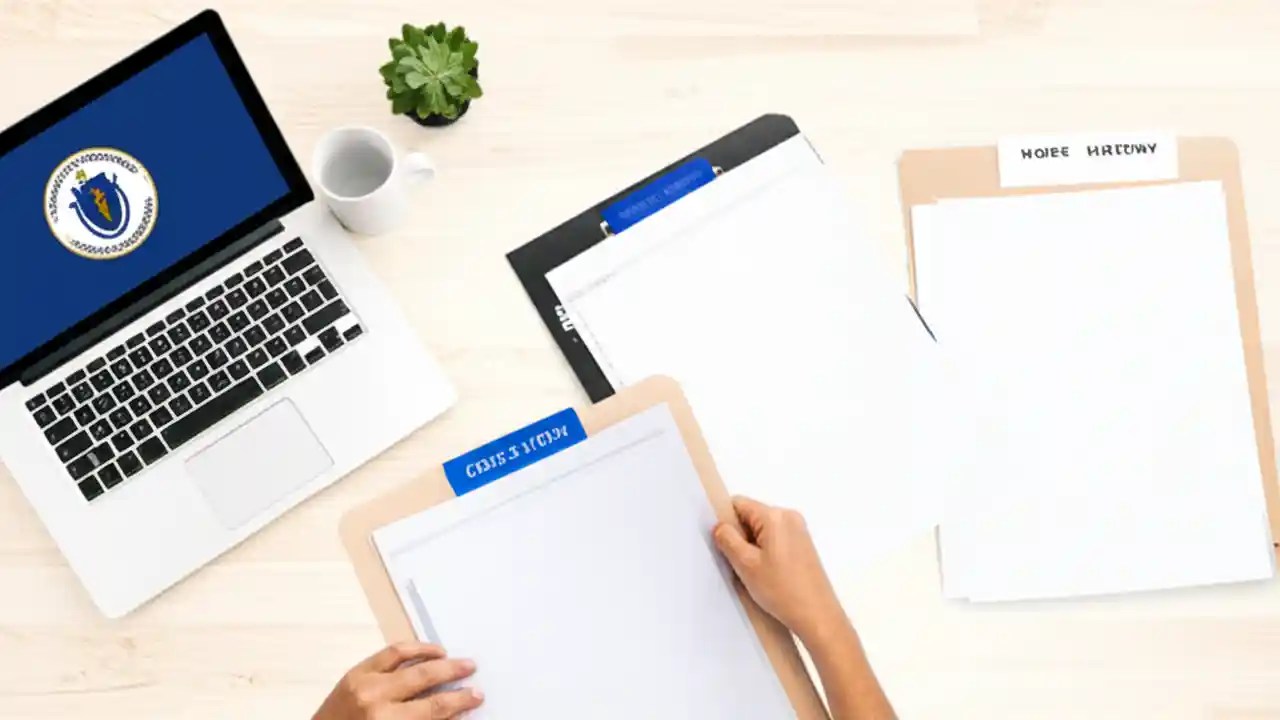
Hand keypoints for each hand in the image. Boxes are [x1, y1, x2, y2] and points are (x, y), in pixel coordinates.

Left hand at [313, 642, 483, 719]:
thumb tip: (452, 712)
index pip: (434, 708)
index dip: (459, 701)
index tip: (477, 695)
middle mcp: (376, 698)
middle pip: (424, 678)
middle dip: (452, 672)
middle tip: (471, 667)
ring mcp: (362, 681)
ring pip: (406, 659)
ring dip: (432, 655)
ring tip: (451, 656)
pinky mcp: (353, 673)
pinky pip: (387, 654)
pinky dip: (409, 649)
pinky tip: (425, 651)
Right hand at [713, 496, 843, 641]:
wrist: (818, 616)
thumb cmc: (781, 589)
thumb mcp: (746, 565)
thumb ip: (727, 539)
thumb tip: (720, 526)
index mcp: (775, 516)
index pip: (739, 504)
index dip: (726, 521)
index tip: (722, 545)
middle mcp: (790, 517)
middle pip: (752, 516)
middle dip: (740, 536)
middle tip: (738, 563)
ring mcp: (799, 531)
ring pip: (763, 530)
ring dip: (752, 547)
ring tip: (754, 572)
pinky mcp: (804, 546)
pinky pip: (776, 540)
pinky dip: (766, 552)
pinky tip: (767, 574)